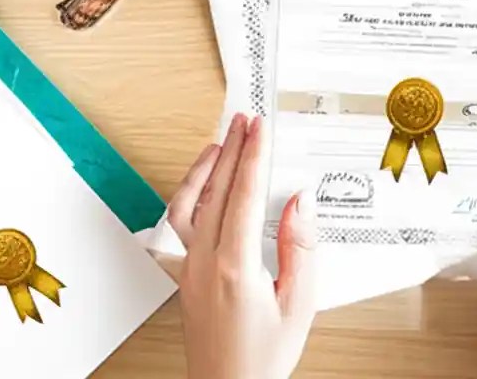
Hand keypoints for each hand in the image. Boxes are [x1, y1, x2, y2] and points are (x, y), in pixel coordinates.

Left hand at [167, 114, 317, 378]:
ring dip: (203, 171)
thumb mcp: (299, 303)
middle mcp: (204, 265)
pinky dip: (186, 201)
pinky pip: (176, 230)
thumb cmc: (263, 359)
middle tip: (244, 122)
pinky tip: (193, 191)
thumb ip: (299, 248)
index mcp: (235, 267)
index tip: (260, 129)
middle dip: (232, 151)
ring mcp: (188, 272)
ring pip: (186, 207)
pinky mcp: (183, 281)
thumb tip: (299, 203)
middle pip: (216, 192)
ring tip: (217, 144)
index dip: (253, 156)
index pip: (245, 196)